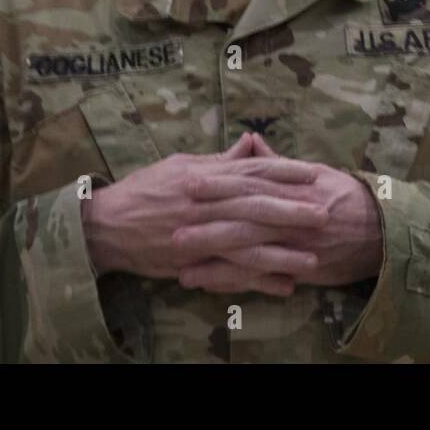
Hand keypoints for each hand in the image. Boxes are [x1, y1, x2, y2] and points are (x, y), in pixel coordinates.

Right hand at [82, 133, 328, 295]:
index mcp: (205, 177)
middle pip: (255, 206)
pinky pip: (230, 274)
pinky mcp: (192, 262)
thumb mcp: (181, 165)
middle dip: (291, 210)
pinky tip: (283, 286)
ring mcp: (198, 235)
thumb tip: (250, 143)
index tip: (313, 174)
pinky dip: (257, 281)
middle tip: (324, 213)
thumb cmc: (144, 190)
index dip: (284, 172)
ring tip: (313, 258)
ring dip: (281, 252)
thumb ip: (220, 161)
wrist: (105, 225)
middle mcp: (204, 205)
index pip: (251, 172)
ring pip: (246, 244)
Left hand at [173, 135, 383, 289]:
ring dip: (211, 254)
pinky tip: (206, 282)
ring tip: (178, 258)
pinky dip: (232, 280)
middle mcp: (294, 213)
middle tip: (173, 219)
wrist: (383, 230)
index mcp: (294, 185)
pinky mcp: (300, 268)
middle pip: (245, 215)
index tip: (188, 181)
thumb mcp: (314, 171)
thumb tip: (251, 140)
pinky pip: (261, 275)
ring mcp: (297, 242)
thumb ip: (277, 161)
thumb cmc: (346, 196)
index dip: (219, 182)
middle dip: (207, 218)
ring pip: (249, 248)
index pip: (251, 181)